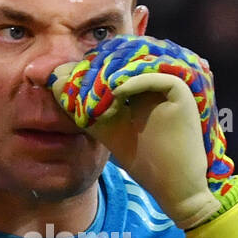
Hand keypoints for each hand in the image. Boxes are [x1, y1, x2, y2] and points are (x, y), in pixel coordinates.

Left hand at [47, 35, 237, 229]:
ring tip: (96, 92)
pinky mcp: (184, 93)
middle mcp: (160, 75)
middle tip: (81, 84)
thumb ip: (81, 101)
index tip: (71, 81)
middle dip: (99, 66)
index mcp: (144, 78)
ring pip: (141, 59)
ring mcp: (174, 82)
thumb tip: (52, 76)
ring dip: (114, 72)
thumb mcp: (103, 124)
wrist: (172, 185)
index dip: (92, 64)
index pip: (115, 56)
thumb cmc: (141, 157)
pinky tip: (115, 95)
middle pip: (126, 52)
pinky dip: (133, 82)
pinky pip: (158, 76)